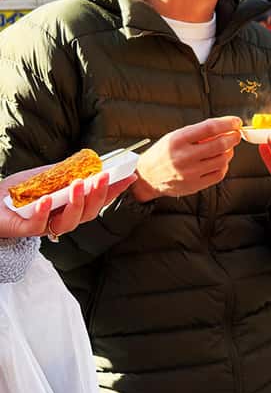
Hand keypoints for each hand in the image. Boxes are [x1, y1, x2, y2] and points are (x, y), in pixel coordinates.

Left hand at [0, 166, 136, 239]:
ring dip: (77, 204)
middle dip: (99, 196)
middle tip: (103, 177)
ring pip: (69, 223)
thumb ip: (68, 172)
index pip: (98, 200)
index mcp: (71, 205)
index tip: (130, 176)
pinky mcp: (24, 229)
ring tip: (78, 184)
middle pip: (89, 214)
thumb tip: (93, 162)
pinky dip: (45, 213)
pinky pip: (38, 226)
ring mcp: (45, 225)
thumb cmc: (19, 189)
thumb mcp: (48, 175)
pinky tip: (48, 199)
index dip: (115, 190)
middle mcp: (62, 218)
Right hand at [132, 117, 241, 201]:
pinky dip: (224, 165)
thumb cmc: (164, 153)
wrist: (147, 177)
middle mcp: (184, 157)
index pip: (210, 128)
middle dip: (233, 137)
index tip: (235, 122)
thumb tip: (227, 126)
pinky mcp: (194, 185)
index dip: (227, 123)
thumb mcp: (176, 136)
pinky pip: (219, 174)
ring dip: (229, 151)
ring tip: (226, 147)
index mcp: (178, 140)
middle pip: (220, 145)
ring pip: (222, 160)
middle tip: (236, 134)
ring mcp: (190, 173)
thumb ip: (200, 131)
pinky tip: (220, 161)